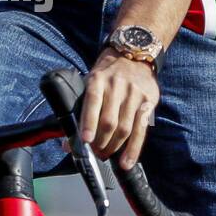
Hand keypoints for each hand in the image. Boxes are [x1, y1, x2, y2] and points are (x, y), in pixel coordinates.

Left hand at [79, 51, 159, 168]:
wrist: (134, 54)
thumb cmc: (107, 73)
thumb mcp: (91, 81)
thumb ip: (82, 107)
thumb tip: (68, 140)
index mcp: (98, 79)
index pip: (92, 102)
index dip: (89, 123)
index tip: (84, 140)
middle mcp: (117, 86)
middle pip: (109, 121)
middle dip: (100, 142)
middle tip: (94, 153)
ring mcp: (134, 94)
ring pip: (124, 128)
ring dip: (113, 147)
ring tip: (105, 155)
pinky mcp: (148, 101)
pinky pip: (141, 130)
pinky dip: (133, 149)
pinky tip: (126, 162)